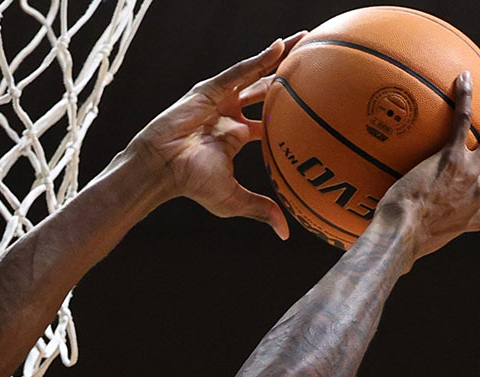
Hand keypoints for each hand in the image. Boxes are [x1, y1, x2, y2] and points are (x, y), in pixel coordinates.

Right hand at [127, 32, 307, 239]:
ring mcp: (220, 99)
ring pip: (256, 72)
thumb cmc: (192, 185)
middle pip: (266, 88)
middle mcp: (230, 113)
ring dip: (281, 57)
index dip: (290, 109)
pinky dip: (260, 58)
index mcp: (236, 135)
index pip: (269, 117)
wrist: (162, 170)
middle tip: (316, 60)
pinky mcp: (209, 90)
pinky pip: (240, 71)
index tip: (314, 103)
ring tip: (306, 40)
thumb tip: (286, 233)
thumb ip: (262, 209)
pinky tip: (282, 46)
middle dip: (289, 73)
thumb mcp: (235, 199)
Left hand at [373, 76, 479, 265]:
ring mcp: (470, 174)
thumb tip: (400, 245)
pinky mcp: (453, 158)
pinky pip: (464, 122)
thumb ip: (420, 236)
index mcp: (475, 217)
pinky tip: (463, 79)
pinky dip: (467, 98)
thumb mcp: (421, 245)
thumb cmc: (403, 242)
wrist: (403, 234)